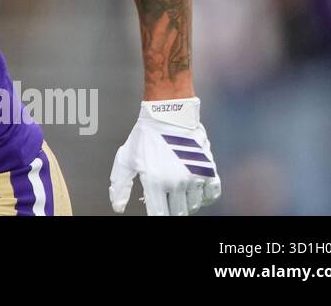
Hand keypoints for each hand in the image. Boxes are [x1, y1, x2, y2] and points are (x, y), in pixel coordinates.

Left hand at [109, 97, 220, 215]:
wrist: (168, 114)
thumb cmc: (146, 135)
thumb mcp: (126, 159)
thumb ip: (120, 185)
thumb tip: (118, 207)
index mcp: (155, 181)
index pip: (158, 214)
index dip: (156, 216)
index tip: (156, 213)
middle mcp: (176, 182)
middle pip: (177, 212)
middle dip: (171, 210)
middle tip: (166, 201)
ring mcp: (195, 176)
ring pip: (194, 205)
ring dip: (186, 204)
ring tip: (178, 194)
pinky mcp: (208, 169)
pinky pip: (212, 194)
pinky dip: (206, 198)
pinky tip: (197, 194)